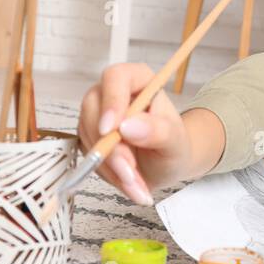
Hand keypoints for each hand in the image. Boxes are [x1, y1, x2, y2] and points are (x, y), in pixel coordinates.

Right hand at [77, 63, 225, 204]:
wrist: (166, 165)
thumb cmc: (173, 145)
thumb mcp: (175, 141)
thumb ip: (158, 131)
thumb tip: (128, 126)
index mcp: (137, 80)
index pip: (116, 77)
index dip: (111, 101)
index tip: (111, 129)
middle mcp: (111, 93)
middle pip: (93, 109)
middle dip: (111, 148)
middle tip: (130, 173)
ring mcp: (96, 115)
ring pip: (89, 137)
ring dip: (112, 167)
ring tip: (138, 186)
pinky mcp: (88, 138)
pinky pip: (88, 156)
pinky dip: (108, 175)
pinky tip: (129, 184)